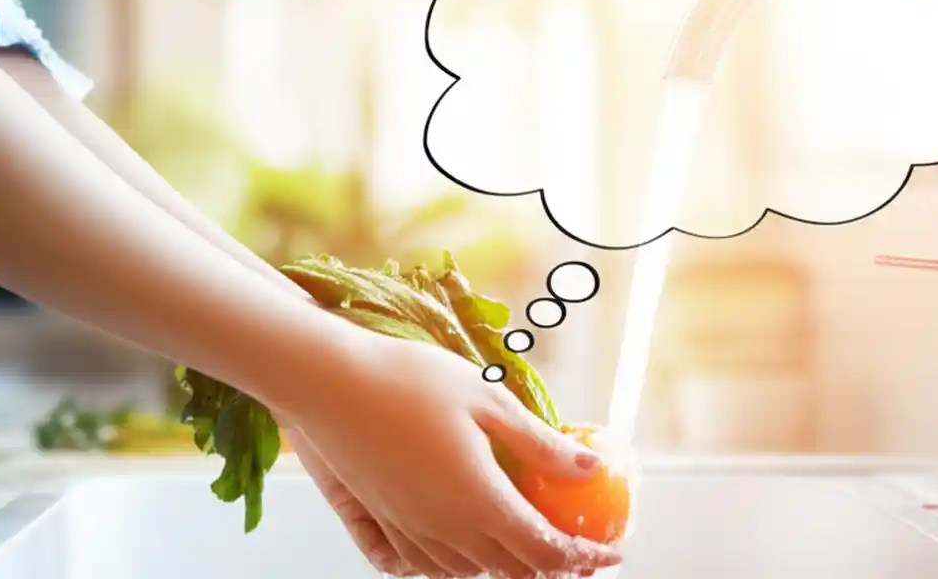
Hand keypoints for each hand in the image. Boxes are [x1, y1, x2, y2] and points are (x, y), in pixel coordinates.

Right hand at [282, 334, 622, 577]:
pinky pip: (428, 562)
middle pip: (512, 570)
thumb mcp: (488, 400)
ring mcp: (410, 529)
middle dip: (553, 566)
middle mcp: (446, 528)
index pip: (546, 551)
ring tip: (528, 543)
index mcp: (479, 501)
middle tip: (580, 548)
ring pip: (470, 572)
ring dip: (506, 565)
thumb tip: (591, 467)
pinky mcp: (383, 519)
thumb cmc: (407, 379)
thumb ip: (540, 443)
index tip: (612, 550)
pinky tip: (467, 539)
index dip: (585, 557)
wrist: (326, 381)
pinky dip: (459, 562)